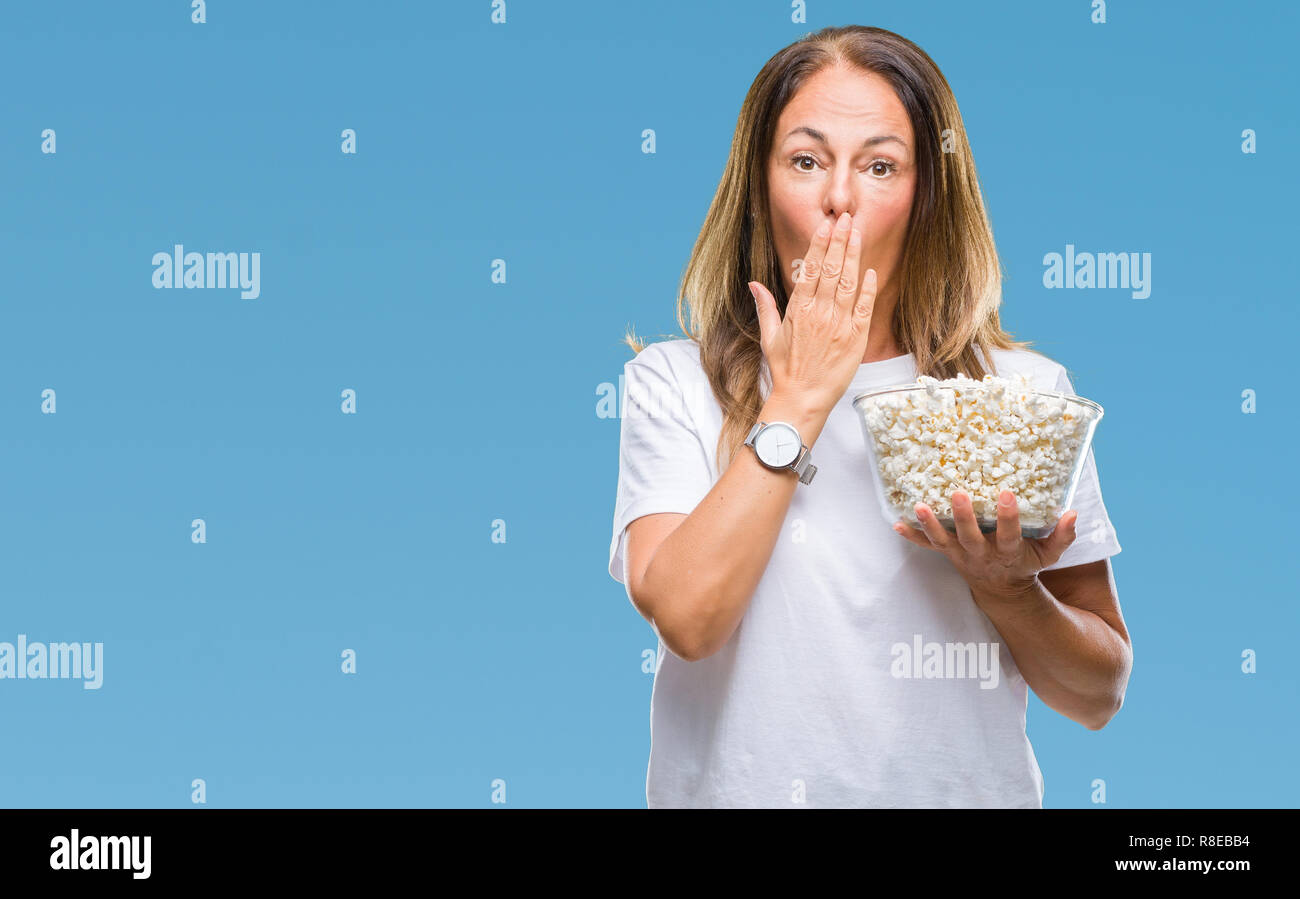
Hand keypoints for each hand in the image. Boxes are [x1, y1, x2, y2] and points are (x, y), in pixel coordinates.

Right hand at [750, 211, 877, 416]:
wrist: (803, 398)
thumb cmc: (785, 369)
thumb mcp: (769, 337)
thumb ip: (765, 307)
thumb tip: (753, 283)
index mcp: (798, 311)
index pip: (810, 269)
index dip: (819, 245)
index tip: (826, 225)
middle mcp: (819, 314)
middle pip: (831, 269)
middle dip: (839, 241)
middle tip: (846, 218)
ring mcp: (839, 325)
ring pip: (848, 283)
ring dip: (853, 256)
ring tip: (857, 233)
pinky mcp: (855, 338)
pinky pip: (863, 308)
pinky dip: (867, 288)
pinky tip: (869, 270)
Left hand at [892, 489, 1077, 601]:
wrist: (1002, 589)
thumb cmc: (1025, 563)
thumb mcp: (1049, 555)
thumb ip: (1062, 536)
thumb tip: (1074, 513)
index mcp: (1007, 552)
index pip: (1008, 534)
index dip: (1008, 517)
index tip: (1008, 495)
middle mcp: (981, 554)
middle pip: (970, 537)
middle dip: (964, 517)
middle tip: (958, 493)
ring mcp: (961, 555)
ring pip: (943, 541)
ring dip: (930, 525)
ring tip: (918, 506)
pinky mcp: (947, 554)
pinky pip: (927, 546)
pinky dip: (911, 537)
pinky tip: (895, 524)